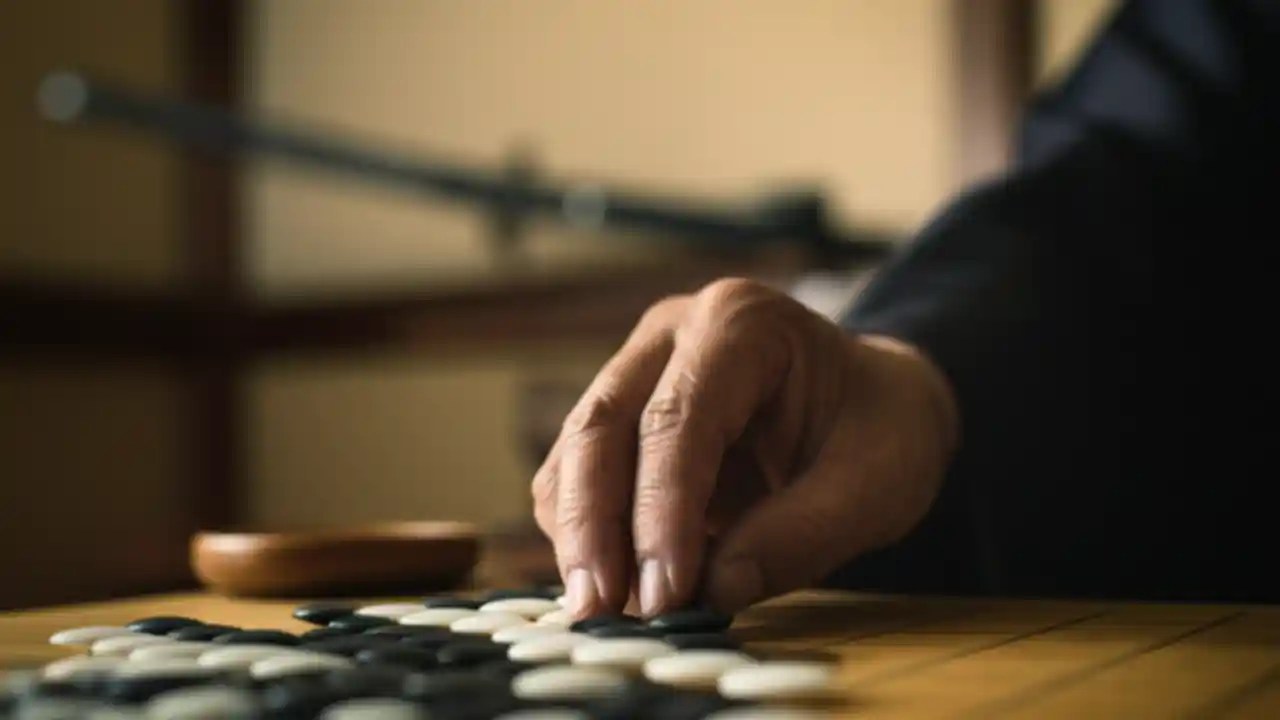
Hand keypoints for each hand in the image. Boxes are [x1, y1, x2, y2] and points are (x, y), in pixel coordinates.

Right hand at [531, 278, 959, 617]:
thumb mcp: (878, 483)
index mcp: (742, 323)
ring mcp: (638, 368)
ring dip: (579, 536)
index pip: (679, 419)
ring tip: (605, 612)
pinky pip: (577, 475)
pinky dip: (585, 534)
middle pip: (602, 425)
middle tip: (598, 610)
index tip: (663, 594)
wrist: (873, 404)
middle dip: (593, 525)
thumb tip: (717, 589)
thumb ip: (803, 534)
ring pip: (576, 452)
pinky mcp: (621, 415)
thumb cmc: (882, 429)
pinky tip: (615, 587)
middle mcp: (673, 333)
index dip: (661, 511)